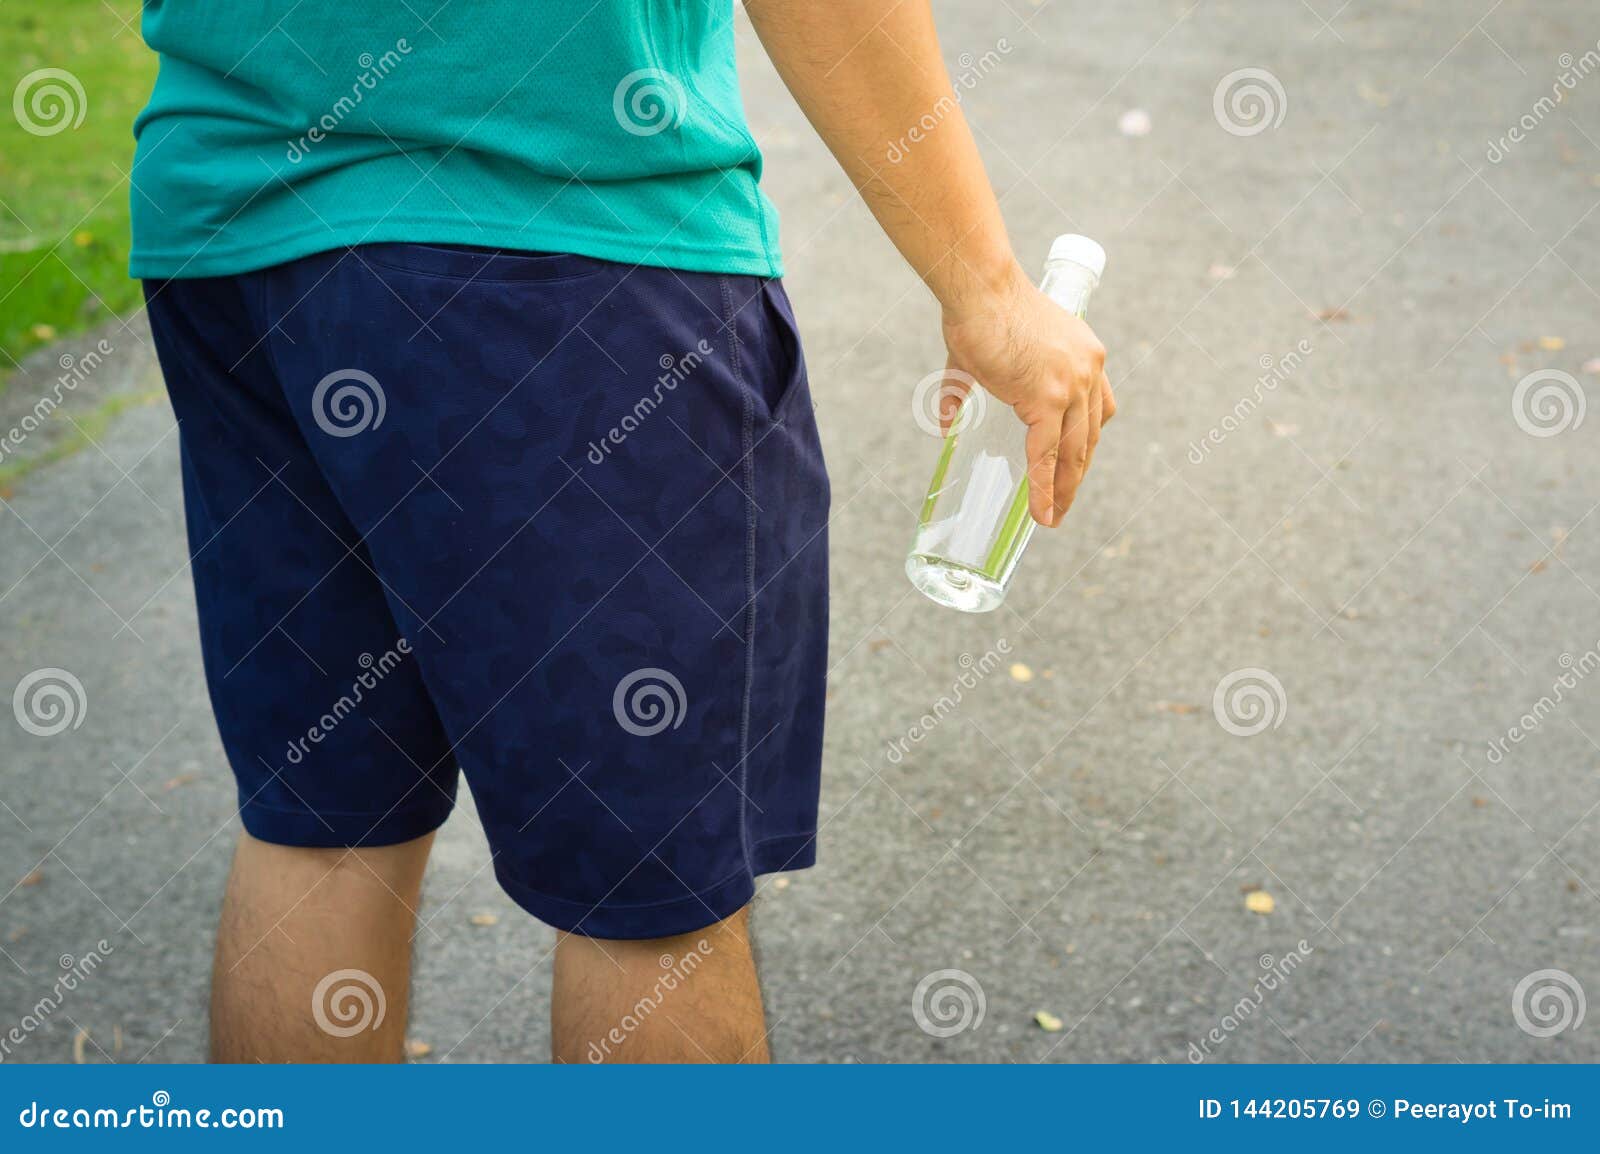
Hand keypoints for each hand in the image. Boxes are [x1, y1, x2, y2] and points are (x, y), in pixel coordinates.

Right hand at [938, 263, 1114, 526]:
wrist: (979, 288)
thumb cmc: (979, 310)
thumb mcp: (983, 356)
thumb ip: (963, 392)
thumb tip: (946, 424)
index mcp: (1084, 355)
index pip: (1098, 410)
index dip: (1086, 443)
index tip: (1074, 468)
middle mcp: (1087, 370)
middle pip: (1090, 436)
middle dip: (1076, 474)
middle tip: (1064, 503)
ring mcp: (1071, 385)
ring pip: (1074, 451)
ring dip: (1065, 489)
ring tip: (1053, 517)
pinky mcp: (1048, 397)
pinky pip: (1047, 453)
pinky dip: (1044, 485)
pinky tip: (1041, 512)